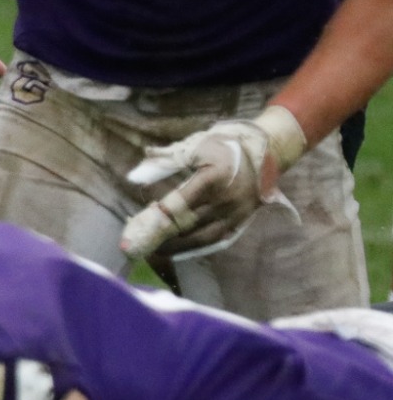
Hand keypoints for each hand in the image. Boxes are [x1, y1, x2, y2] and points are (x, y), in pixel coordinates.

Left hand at [120, 107, 306, 258]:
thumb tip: (135, 175)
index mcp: (213, 179)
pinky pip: (216, 240)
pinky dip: (195, 247)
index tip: (137, 223)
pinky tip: (178, 251)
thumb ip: (166, 161)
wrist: (265, 153)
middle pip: (188, 224)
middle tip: (138, 243)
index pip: (180, 203)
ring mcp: (235, 214)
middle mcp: (225, 200)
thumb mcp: (194, 148)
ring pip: (202, 237)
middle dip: (161, 236)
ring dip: (176, 246)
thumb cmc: (223, 148)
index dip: (159, 215)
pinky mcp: (240, 222)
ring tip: (154, 251)